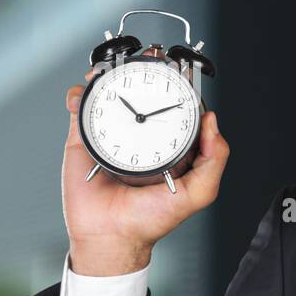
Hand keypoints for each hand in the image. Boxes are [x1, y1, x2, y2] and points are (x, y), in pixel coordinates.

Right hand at [63, 48, 228, 275]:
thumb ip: (215, 159)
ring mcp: (112, 134)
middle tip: (148, 59)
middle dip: (143, 72)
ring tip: (114, 68)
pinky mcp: (83, 139)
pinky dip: (80, 94)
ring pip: (110, 96)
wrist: (111, 236)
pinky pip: (80, 108)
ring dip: (110, 76)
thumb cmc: (151, 219)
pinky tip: (86, 93)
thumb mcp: (198, 192)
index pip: (176, 108)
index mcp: (170, 145)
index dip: (178, 87)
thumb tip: (213, 121)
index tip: (179, 71)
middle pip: (142, 95)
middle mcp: (142, 136)